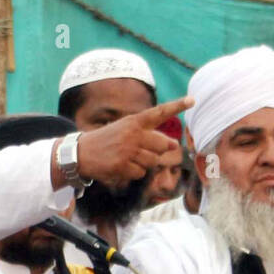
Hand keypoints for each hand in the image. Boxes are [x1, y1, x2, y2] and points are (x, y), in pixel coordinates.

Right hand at [51, 96, 193, 189]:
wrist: (81, 153)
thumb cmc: (108, 141)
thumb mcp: (126, 130)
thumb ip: (150, 135)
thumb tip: (175, 145)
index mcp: (134, 121)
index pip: (159, 112)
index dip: (177, 106)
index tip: (192, 99)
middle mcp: (133, 133)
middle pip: (163, 145)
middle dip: (158, 151)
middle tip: (140, 150)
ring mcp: (128, 150)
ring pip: (153, 162)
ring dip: (143, 163)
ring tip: (127, 158)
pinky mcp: (123, 165)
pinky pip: (141, 173)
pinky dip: (133, 173)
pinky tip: (120, 166)